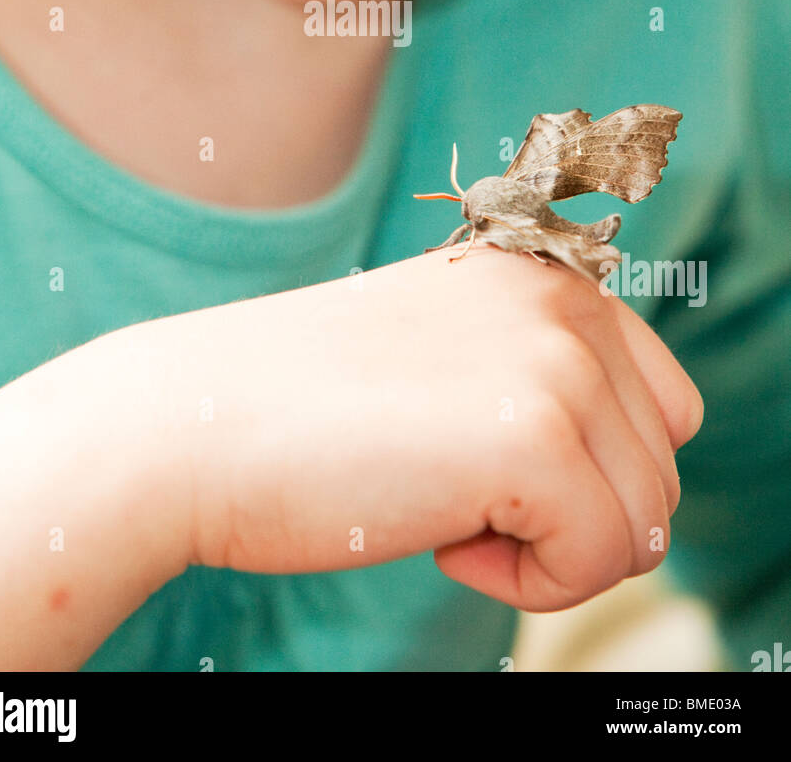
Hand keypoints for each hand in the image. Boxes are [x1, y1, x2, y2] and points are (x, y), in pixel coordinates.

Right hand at [171, 246, 702, 611]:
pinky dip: (528, 585)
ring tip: (443, 508)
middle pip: (659, 470)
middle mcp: (566, 297)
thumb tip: (638, 482)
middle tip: (453, 492)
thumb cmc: (309, 410)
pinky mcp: (533, 434)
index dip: (588, 472)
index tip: (482, 467)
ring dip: (552, 551)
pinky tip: (440, 536)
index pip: (662, 406)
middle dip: (573, 516)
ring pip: (645, 523)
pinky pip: (600, 561)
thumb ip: (543, 375)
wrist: (194, 424)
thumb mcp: (452, 356)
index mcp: (548, 269)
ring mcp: (556, 358)